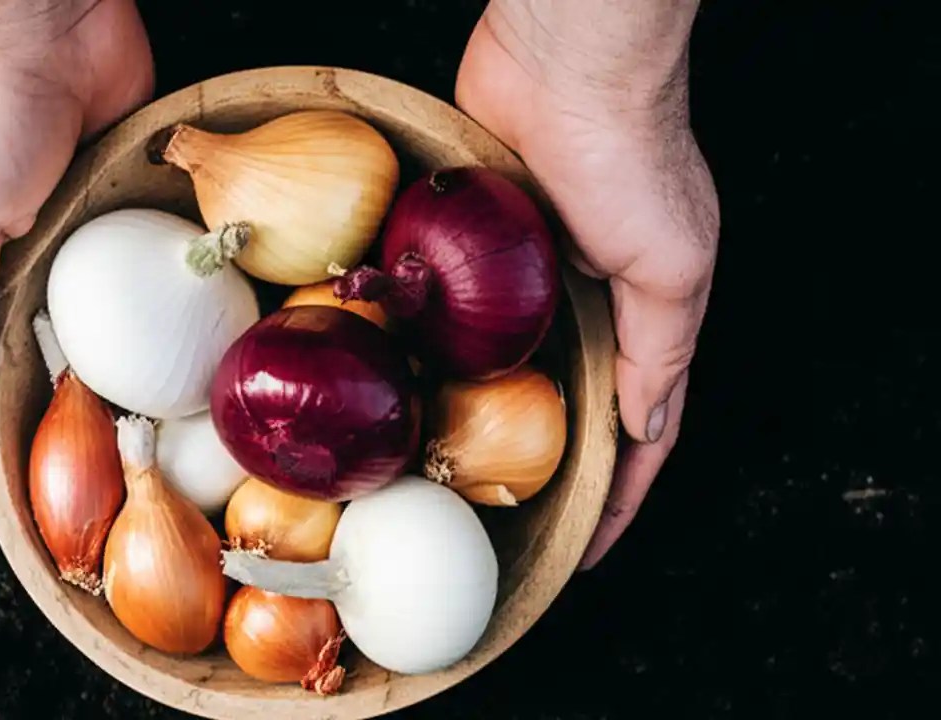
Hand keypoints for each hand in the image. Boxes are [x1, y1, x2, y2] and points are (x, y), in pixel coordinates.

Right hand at [0, 0, 153, 510]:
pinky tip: (196, 362)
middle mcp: (18, 275)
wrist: (48, 23)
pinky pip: (146, 285)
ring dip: (122, 390)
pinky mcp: (127, 218)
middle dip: (67, 439)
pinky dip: (164, 322)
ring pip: (100, 341)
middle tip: (108, 498)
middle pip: (40, 381)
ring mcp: (78, 249)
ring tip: (160, 450)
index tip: (26, 522)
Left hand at [456, 0, 719, 566]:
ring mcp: (527, 277)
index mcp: (644, 315)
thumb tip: (646, 430)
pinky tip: (411, 385)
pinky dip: (440, 350)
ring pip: (506, 368)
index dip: (617, 494)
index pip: (638, 429)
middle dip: (543, 466)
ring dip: (485, 416)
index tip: (588, 550)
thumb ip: (660, 352)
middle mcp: (585, 302)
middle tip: (507, 521)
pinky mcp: (476, 248)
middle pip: (565, 407)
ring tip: (449, 470)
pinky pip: (456, 313)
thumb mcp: (670, 267)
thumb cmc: (630, 159)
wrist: (563, 67)